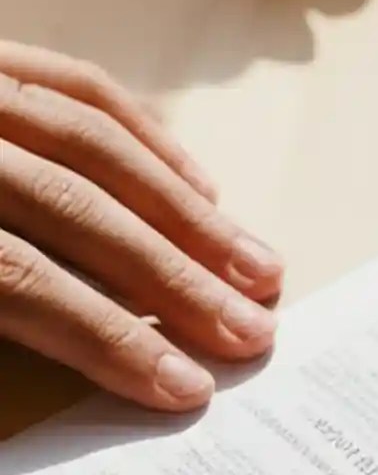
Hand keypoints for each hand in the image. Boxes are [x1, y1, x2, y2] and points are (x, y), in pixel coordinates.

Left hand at [0, 41, 282, 410]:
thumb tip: (84, 333)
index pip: (21, 282)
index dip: (110, 339)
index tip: (183, 387)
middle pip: (79, 214)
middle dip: (177, 279)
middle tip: (251, 333)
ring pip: (97, 147)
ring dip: (189, 214)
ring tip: (257, 269)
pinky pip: (83, 87)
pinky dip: (151, 139)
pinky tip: (202, 186)